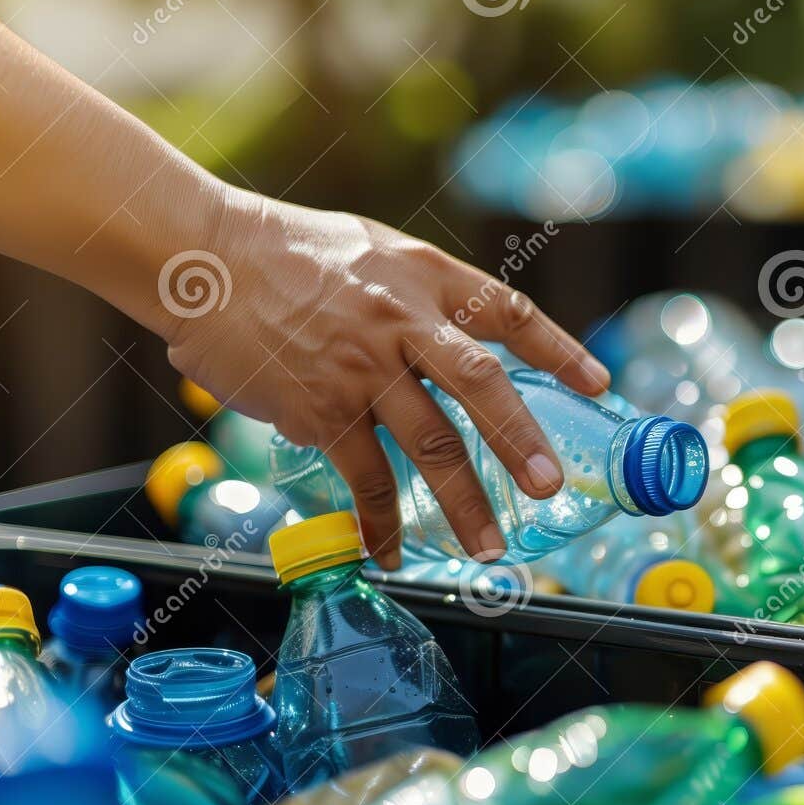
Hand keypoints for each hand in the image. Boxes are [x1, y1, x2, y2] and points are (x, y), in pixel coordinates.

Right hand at [159, 187, 608, 567]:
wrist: (204, 259)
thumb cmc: (289, 253)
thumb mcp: (374, 250)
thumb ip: (425, 296)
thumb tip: (469, 344)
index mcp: (425, 277)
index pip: (509, 313)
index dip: (559, 350)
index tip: (599, 385)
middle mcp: (402, 321)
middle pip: (480, 385)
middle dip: (520, 439)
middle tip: (550, 487)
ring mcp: (361, 367)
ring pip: (429, 444)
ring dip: (465, 503)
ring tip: (490, 548)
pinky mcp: (320, 408)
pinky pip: (365, 476)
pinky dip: (381, 521)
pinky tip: (390, 553)